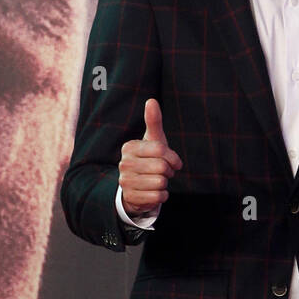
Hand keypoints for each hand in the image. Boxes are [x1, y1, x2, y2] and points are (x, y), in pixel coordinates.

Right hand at [119, 98, 182, 217]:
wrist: (137, 186)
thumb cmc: (149, 159)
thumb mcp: (153, 140)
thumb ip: (153, 121)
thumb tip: (151, 100)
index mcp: (129, 147)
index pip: (160, 149)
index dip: (173, 157)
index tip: (174, 161)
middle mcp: (123, 163)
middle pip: (161, 167)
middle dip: (168, 171)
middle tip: (164, 172)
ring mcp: (125, 182)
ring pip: (160, 182)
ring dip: (165, 184)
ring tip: (158, 181)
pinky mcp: (131, 198)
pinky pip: (158, 197)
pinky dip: (161, 196)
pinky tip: (154, 192)